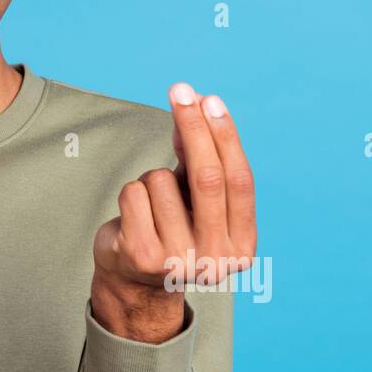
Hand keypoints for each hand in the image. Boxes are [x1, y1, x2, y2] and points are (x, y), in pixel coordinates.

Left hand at [91, 82, 256, 337]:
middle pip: (207, 177)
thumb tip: (196, 106)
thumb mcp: (192, 195)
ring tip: (151, 205)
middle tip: (180, 90)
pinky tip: (132, 216)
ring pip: (162, 181)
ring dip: (151, 177)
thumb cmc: (170, 228)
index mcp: (241, 246)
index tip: (210, 99)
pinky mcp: (143, 256)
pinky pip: (134, 193)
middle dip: (193, 126)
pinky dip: (130, 192)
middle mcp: (216, 259)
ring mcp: (179, 260)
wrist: (132, 281)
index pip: (239, 180)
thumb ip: (197, 158)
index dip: (224, 136)